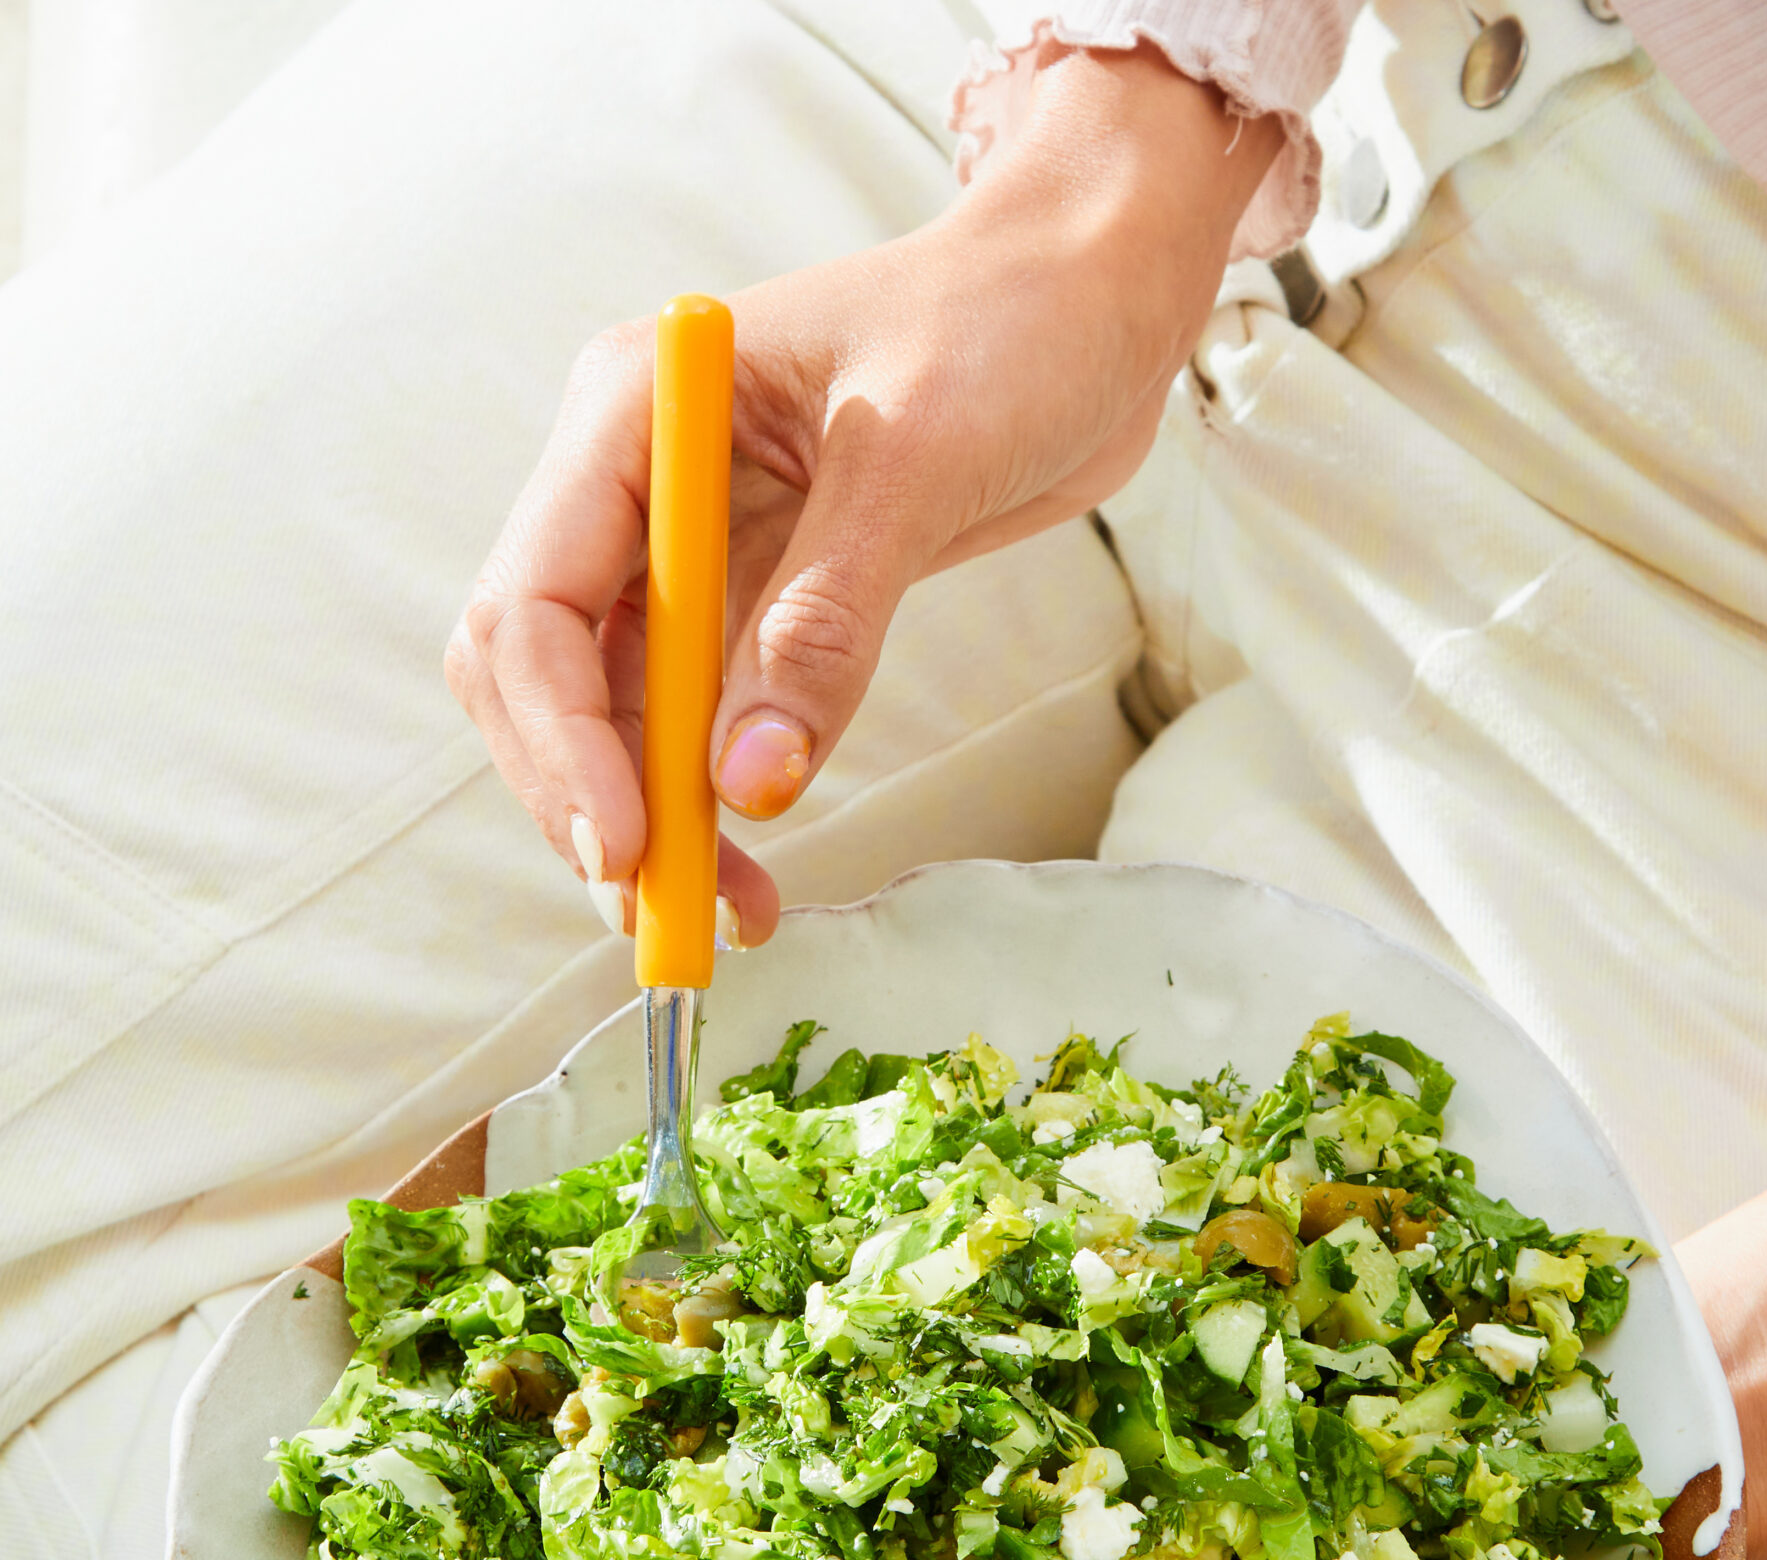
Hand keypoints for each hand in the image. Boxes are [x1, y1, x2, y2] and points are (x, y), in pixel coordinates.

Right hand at [446, 43, 1279, 936]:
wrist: (1094, 297)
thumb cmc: (1008, 323)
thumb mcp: (918, 462)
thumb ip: (828, 620)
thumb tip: (752, 782)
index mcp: (633, 414)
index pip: (533, 602)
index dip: (563, 740)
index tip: (626, 847)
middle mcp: (636, 485)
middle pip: (547, 676)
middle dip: (590, 798)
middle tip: (664, 912)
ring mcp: (691, 547)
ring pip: (620, 717)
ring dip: (656, 823)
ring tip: (728, 915)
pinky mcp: (757, 599)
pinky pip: (701, 722)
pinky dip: (716, 804)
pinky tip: (752, 872)